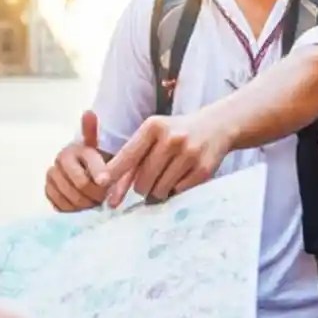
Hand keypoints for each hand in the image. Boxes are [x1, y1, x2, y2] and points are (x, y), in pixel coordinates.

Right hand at [45, 110, 109, 211]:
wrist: (81, 168)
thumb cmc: (94, 159)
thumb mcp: (98, 145)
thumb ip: (92, 133)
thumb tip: (88, 112)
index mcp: (72, 150)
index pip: (86, 168)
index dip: (99, 177)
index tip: (107, 182)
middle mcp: (59, 161)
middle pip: (81, 186)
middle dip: (96, 193)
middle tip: (104, 195)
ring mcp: (51, 176)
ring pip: (71, 198)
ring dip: (87, 203)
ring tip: (95, 200)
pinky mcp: (48, 190)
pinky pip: (61, 205)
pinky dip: (73, 208)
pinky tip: (81, 203)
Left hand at [104, 113, 230, 207]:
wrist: (217, 126)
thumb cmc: (176, 132)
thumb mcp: (153, 135)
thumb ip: (132, 158)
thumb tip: (108, 187)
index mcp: (154, 126)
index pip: (128, 155)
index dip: (114, 172)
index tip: (101, 183)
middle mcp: (171, 138)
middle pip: (143, 180)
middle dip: (142, 187)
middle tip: (149, 182)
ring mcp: (189, 153)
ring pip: (160, 190)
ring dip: (159, 191)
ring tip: (166, 178)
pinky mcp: (203, 169)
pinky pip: (179, 192)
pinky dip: (176, 190)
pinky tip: (182, 177)